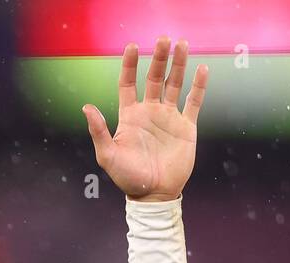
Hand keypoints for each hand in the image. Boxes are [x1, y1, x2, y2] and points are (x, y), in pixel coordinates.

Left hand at [83, 38, 207, 201]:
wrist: (153, 195)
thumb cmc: (127, 178)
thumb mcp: (107, 155)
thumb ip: (99, 131)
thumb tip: (86, 107)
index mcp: (129, 117)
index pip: (128, 84)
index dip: (129, 65)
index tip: (131, 46)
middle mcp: (149, 113)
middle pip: (154, 78)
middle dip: (158, 58)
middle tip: (163, 38)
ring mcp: (168, 118)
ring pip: (174, 84)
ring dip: (178, 65)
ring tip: (181, 44)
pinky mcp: (186, 127)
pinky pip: (194, 102)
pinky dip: (199, 86)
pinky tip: (202, 69)